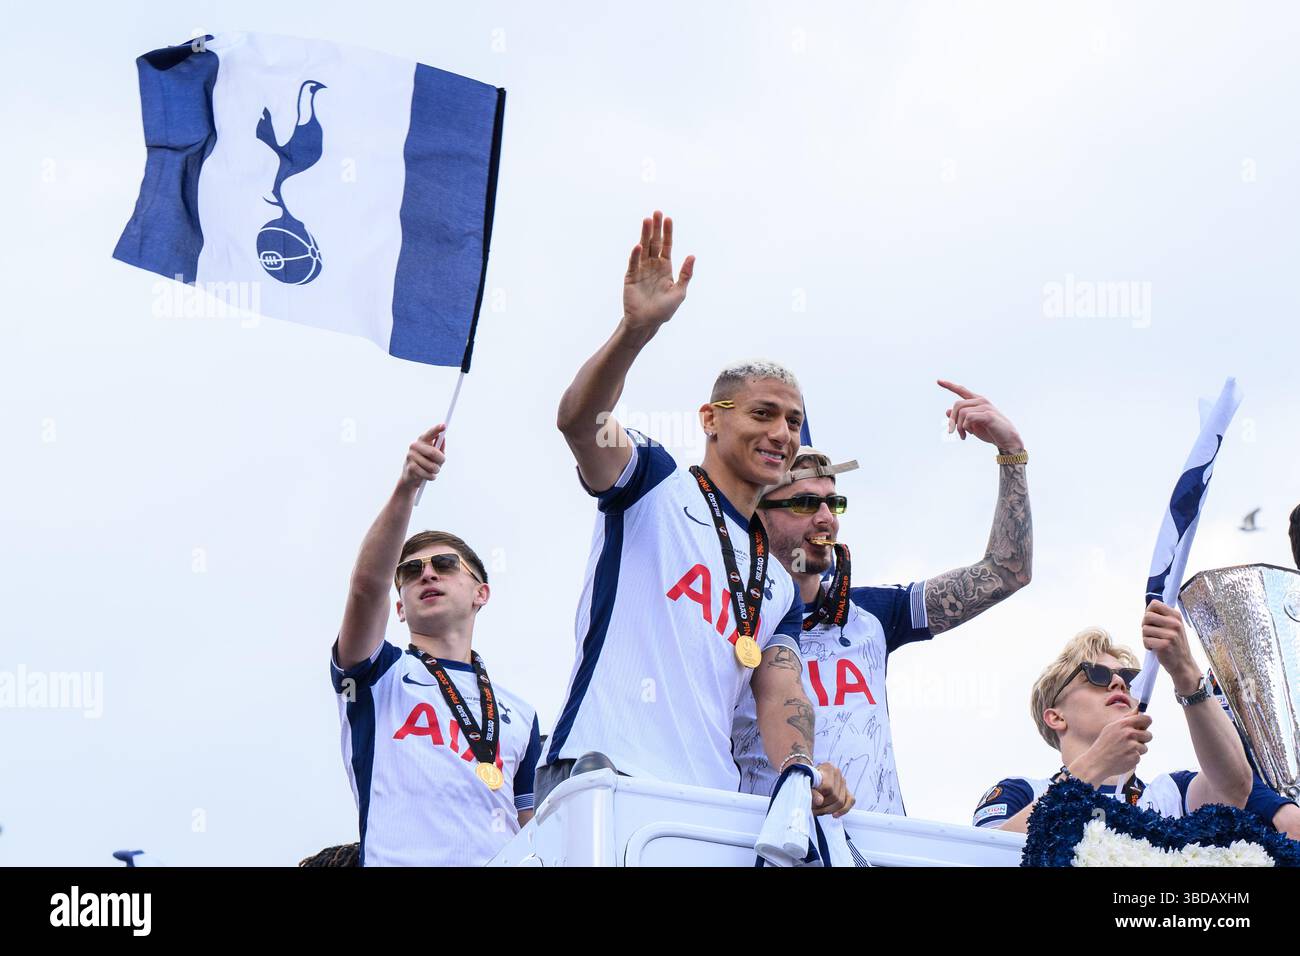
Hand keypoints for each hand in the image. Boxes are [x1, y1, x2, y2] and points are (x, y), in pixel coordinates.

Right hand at [400, 424, 445, 489]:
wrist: (411, 478)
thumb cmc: (426, 464)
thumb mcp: (435, 456)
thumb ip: (440, 447)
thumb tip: (443, 437)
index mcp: (422, 440)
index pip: (430, 433)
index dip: (437, 429)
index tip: (444, 426)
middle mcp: (414, 446)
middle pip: (433, 452)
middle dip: (441, 460)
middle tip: (442, 463)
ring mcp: (410, 456)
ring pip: (431, 466)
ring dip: (436, 470)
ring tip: (434, 471)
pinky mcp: (410, 467)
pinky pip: (427, 473)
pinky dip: (431, 477)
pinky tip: (430, 476)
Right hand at [622, 210, 694, 333]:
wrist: (646, 323)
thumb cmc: (664, 310)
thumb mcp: (679, 293)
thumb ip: (686, 274)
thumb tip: (692, 255)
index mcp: (665, 268)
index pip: (666, 246)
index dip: (667, 233)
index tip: (668, 219)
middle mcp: (652, 266)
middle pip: (654, 243)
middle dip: (656, 228)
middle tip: (657, 212)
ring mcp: (641, 270)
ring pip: (643, 248)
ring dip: (645, 235)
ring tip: (647, 221)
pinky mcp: (631, 277)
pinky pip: (633, 263)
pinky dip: (636, 255)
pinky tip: (639, 246)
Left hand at [811, 762, 854, 817]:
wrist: (809, 777)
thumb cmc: (806, 780)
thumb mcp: (806, 784)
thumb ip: (812, 792)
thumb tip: (820, 801)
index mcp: (828, 767)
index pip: (828, 788)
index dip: (819, 796)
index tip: (809, 799)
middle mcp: (838, 772)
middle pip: (835, 796)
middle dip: (822, 806)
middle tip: (811, 809)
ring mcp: (843, 781)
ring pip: (841, 802)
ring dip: (828, 810)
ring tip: (817, 811)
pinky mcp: (847, 790)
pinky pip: (851, 801)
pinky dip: (843, 810)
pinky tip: (834, 815)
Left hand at [939, 380, 1023, 453]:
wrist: (1007, 440)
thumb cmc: (990, 431)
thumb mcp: (971, 425)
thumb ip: (960, 417)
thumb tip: (947, 410)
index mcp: (977, 401)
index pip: (961, 390)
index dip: (949, 385)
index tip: (938, 380)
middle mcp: (981, 401)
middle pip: (957, 405)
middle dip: (951, 420)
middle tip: (951, 432)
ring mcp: (985, 406)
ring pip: (961, 412)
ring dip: (959, 427)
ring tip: (963, 435)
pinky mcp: (988, 415)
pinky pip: (968, 418)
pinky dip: (966, 427)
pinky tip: (970, 433)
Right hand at [1072, 713, 1152, 783]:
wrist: (1096, 762)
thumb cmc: (1104, 744)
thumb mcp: (1111, 727)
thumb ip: (1127, 719)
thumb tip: (1138, 709)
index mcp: (1123, 724)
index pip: (1146, 719)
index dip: (1146, 722)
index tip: (1143, 726)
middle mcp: (1129, 734)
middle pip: (1149, 735)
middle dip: (1142, 739)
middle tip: (1131, 742)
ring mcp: (1132, 746)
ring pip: (1145, 747)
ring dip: (1137, 750)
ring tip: (1124, 751)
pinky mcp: (1135, 757)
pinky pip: (1139, 757)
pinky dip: (1133, 758)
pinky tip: (1123, 758)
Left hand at [1143, 599, 1199, 694]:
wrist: (1182, 663)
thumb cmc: (1173, 643)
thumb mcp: (1172, 626)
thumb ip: (1161, 616)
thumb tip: (1146, 609)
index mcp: (1176, 616)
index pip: (1154, 604)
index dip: (1148, 612)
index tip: (1152, 622)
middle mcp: (1175, 623)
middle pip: (1147, 616)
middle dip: (1145, 625)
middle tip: (1152, 634)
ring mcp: (1171, 634)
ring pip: (1144, 629)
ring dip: (1146, 637)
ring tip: (1155, 642)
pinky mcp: (1165, 644)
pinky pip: (1146, 640)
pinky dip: (1147, 645)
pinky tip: (1155, 649)